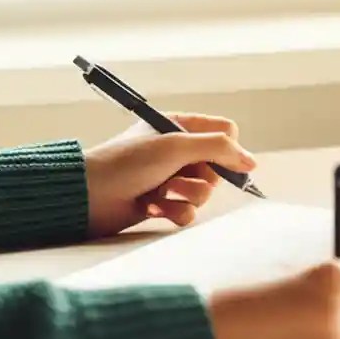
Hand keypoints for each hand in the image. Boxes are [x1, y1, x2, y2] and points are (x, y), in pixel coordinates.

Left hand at [83, 113, 255, 237]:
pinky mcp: (164, 203)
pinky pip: (190, 212)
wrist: (88, 195)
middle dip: (201, 177)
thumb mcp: (176, 145)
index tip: (217, 158)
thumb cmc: (126, 162)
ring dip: (186, 196)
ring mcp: (171, 178)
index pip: (224, 132)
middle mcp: (178, 151)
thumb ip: (218, 148)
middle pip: (218, 166)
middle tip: (178, 176)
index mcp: (180, 127)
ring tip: (161, 193)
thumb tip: (252, 162)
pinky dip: (175, 211)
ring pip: (205, 192)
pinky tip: (152, 207)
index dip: (226, 147)